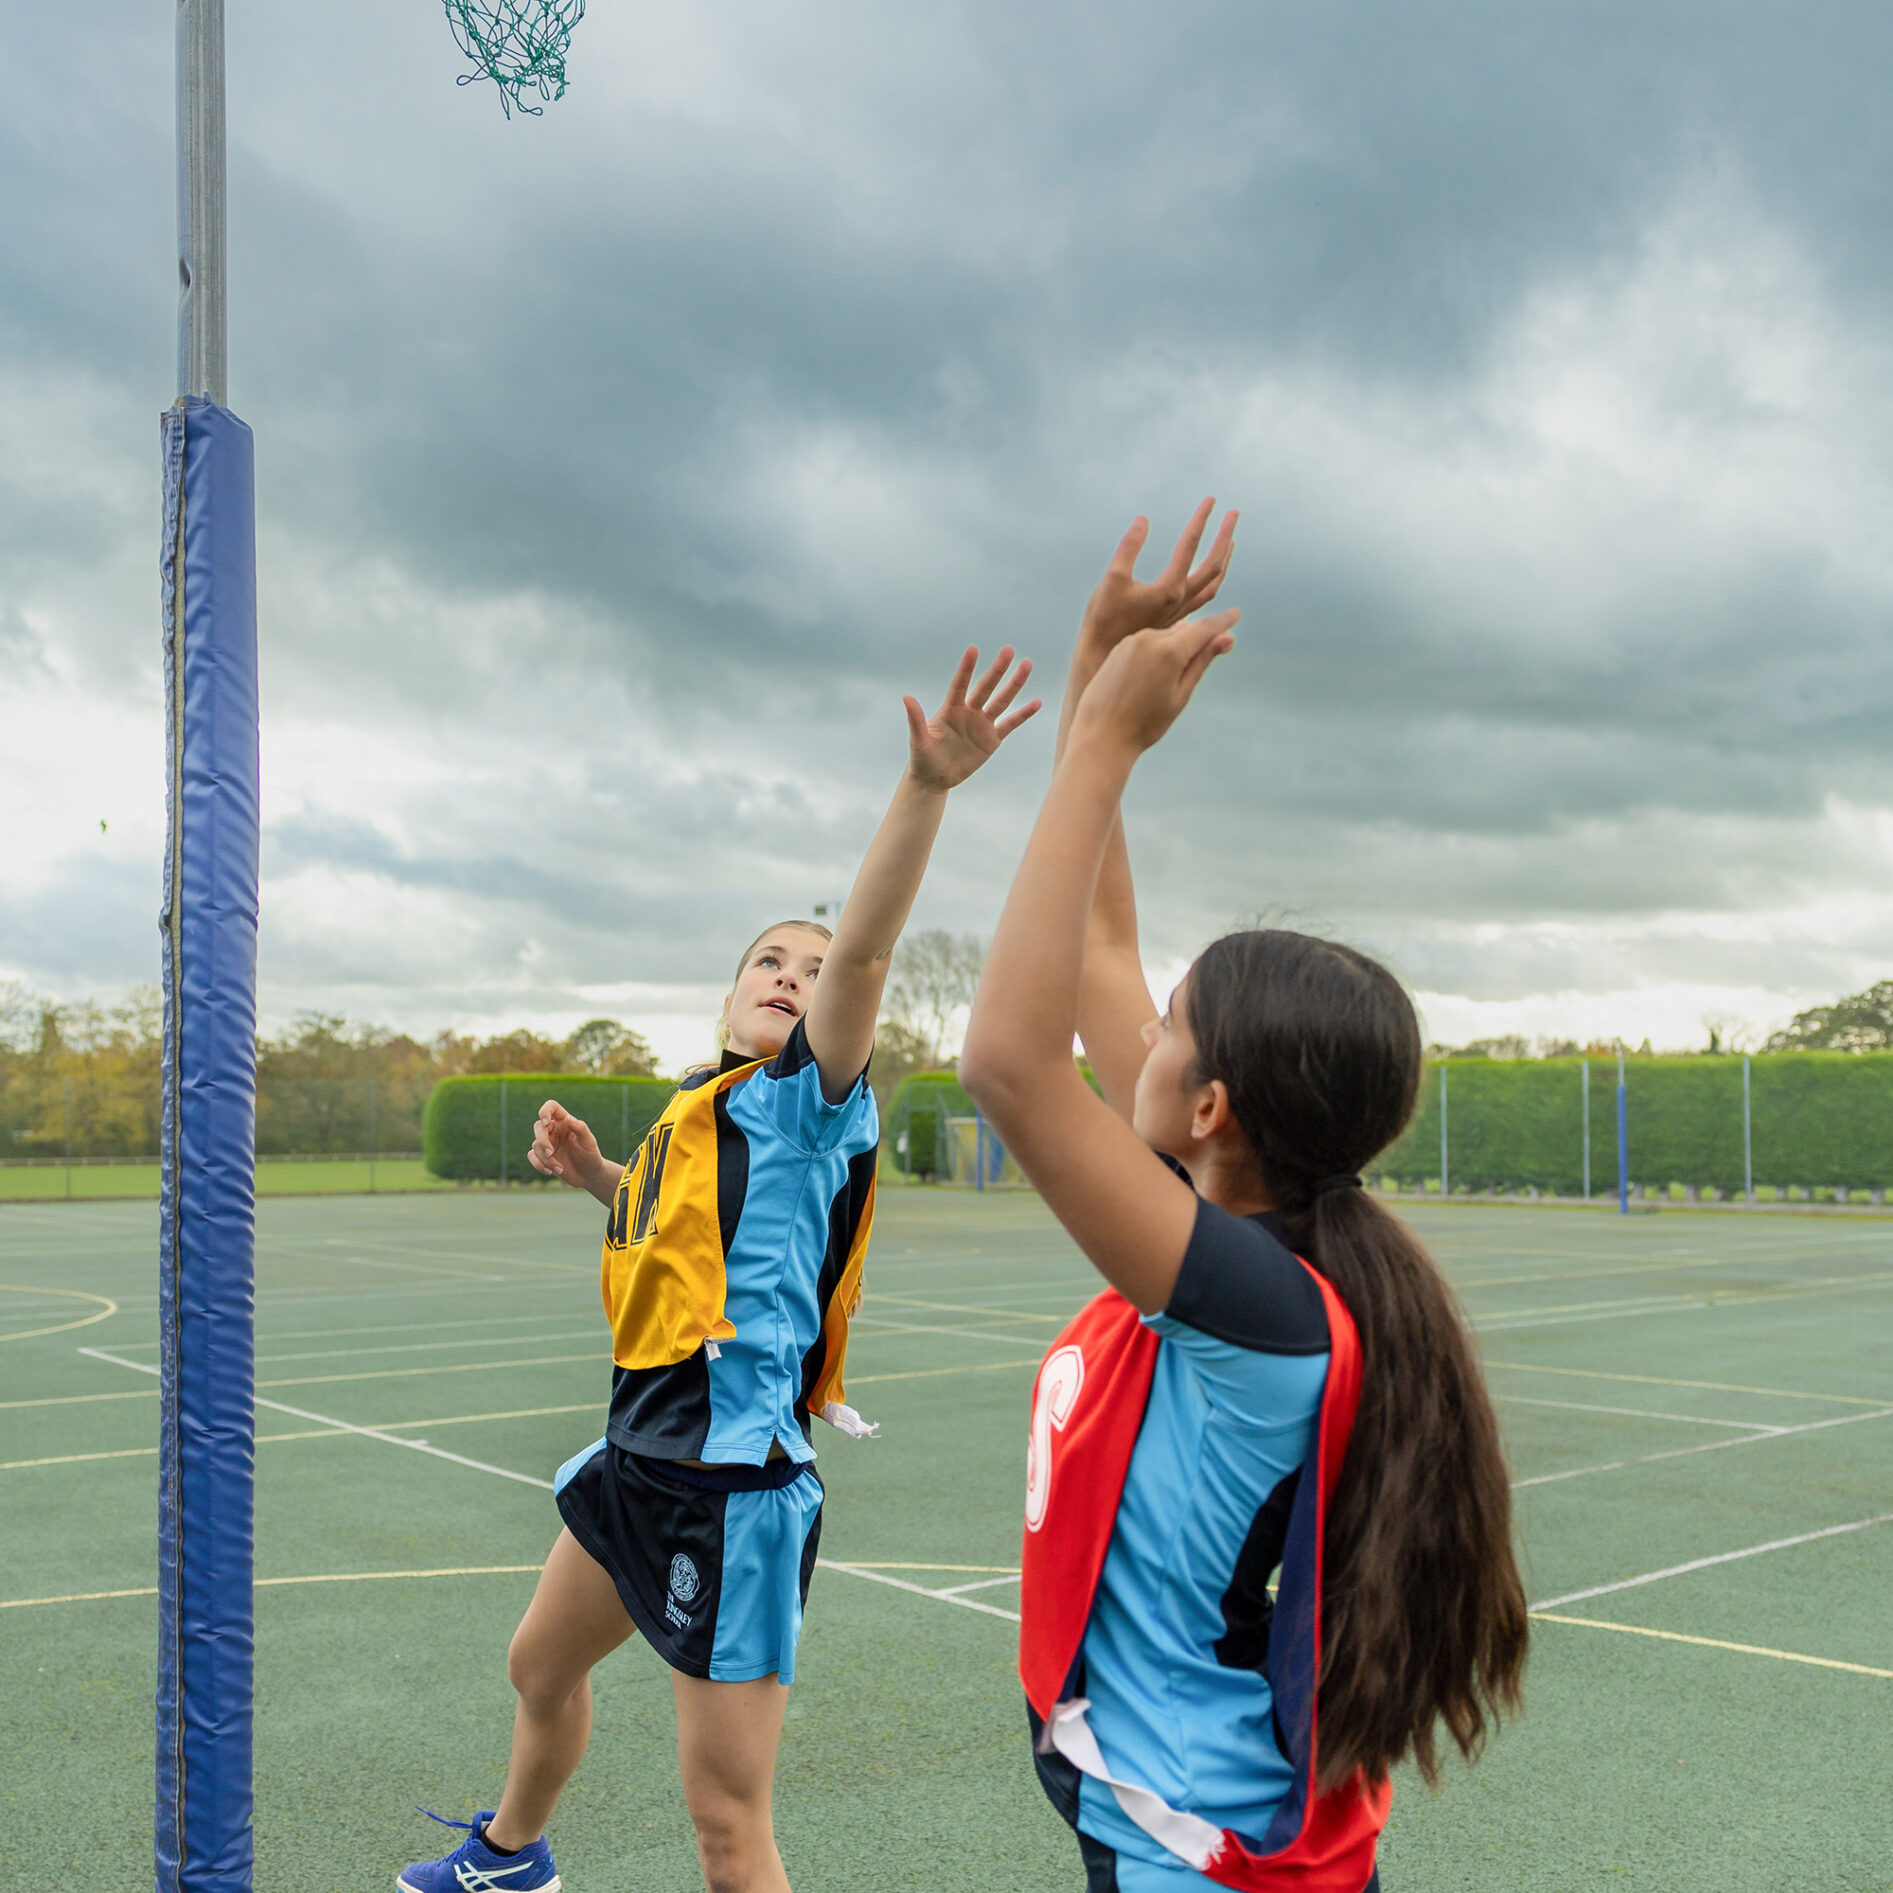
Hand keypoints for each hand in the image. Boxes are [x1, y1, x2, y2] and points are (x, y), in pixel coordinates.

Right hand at [528, 1100, 609, 1194]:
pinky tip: (550, 1172)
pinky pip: (532, 1156)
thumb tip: (568, 1118)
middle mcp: (554, 1130)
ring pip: (536, 1145)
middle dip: (542, 1141)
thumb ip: (580, 1128)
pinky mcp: (542, 1156)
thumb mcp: (589, 1142)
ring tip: (560, 1169)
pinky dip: (538, 1165)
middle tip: (551, 1153)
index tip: (547, 1122)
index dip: (545, 1111)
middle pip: (538, 1127)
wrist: (589, 1175)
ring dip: (546, 1159)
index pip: (551, 1107)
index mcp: (565, 1122)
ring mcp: (547, 1143)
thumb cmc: (591, 1156)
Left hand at [905, 646, 1041, 790]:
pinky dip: (1023, 714)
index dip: (966, 668)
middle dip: (997, 670)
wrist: (935, 778)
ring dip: (1014, 684)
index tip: (973, 649)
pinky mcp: (992, 740)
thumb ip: (916, 720)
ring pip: (1001, 701)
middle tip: (1009, 650)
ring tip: (1027, 665)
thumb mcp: (918, 741)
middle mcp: (968, 712)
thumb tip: (906, 697)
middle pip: (985, 687)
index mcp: (950, 710)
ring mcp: (982, 724)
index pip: (960, 684)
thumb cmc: (922, 758)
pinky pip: (1010, 724)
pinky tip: (1036, 702)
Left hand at [1070, 611, 1237, 756]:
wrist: (1100, 734)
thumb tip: (1226, 638)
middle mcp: (1149, 639)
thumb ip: (1201, 663)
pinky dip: (1158, 649)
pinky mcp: (1119, 649)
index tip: (1236, 614)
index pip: (1204, 629)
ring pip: (1165, 637)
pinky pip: (1146, 643)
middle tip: (1219, 645)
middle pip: (1185, 633)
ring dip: (1177, 646)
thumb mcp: (1180, 695)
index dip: (1222, 622)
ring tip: (1183, 666)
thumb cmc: (1144, 723)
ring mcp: (1131, 642)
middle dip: (1200, 638)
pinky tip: (1158, 668)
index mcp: (1169, 652)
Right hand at [1081, 500, 1236, 654]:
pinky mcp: (1175, 619)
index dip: (1200, 520)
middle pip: (1214, 566)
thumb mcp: (1112, 579)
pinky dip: (1214, 580)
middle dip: (1224, 537)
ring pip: (1213, 584)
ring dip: (1224, 560)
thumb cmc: (1104, 618)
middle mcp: (1181, 600)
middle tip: (1234, 513)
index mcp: (1169, 588)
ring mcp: (1180, 612)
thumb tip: (1143, 520)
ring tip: (1230, 541)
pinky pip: (1204, 597)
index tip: (1211, 500)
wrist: (1103, 656)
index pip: (1190, 546)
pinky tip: (1212, 575)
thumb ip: (1128, 548)